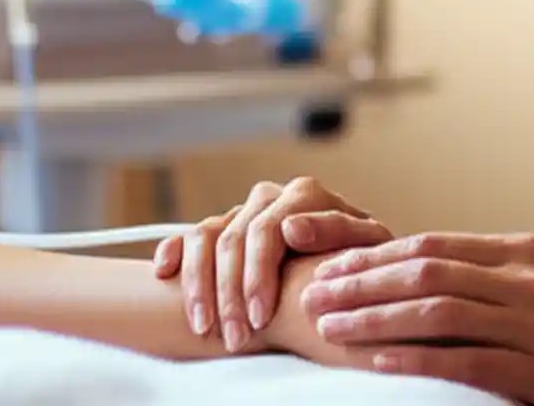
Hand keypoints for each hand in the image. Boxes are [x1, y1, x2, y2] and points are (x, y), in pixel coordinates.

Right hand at [152, 177, 392, 352]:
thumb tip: (290, 228)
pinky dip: (173, 252)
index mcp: (305, 195)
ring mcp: (243, 211)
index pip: (266, 232)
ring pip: (204, 237)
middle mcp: (269, 197)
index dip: (258, 277)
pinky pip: (188, 235)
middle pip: (232, 240)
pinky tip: (165, 274)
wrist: (355, 261)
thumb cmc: (365, 256)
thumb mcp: (368, 245)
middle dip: (229, 294)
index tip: (260, 318)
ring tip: (203, 328)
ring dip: (198, 285)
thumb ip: (336, 231)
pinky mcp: (224, 229)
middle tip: (235, 338)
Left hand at [298, 233, 533, 405]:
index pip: (433, 244)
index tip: (332, 260)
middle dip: (363, 280)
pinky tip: (376, 362)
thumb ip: (491, 275)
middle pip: (426, 270)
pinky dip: (416, 359)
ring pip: (438, 311)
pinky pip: (465, 360)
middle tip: (316, 289)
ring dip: (376, 317)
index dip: (376, 253)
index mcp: (523, 252)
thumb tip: (420, 271)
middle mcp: (528, 279)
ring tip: (330, 323)